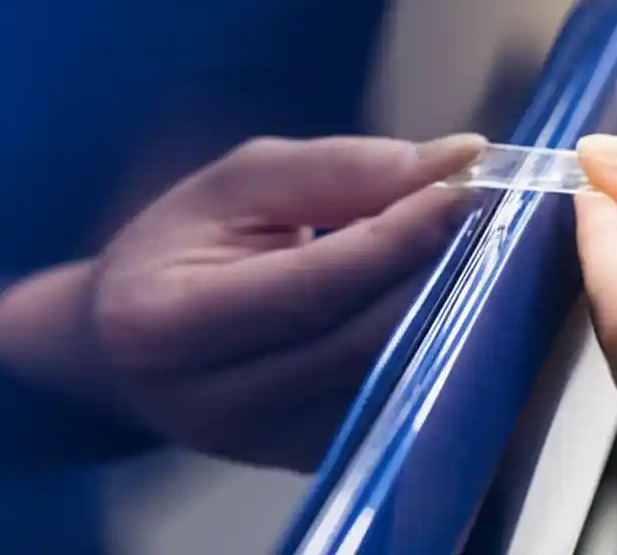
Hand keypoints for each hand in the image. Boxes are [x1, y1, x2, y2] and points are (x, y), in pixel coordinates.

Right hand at [0, 134, 482, 469]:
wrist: (126, 345)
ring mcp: (265, 447)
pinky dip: (435, 347)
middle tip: (490, 214)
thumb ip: (341, 168)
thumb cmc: (180, 249)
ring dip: (450, 312)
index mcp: (168, 325)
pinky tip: (454, 300)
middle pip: (362, 341)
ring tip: (479, 251)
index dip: (397, 237)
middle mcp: (214, 405)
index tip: (463, 189)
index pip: (312, 286)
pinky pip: (394, 402)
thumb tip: (456, 157)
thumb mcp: (237, 184)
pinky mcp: (307, 460)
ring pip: (390, 378)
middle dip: (437, 272)